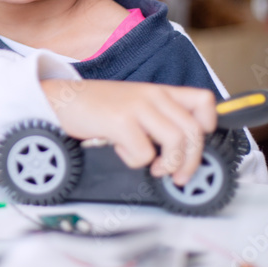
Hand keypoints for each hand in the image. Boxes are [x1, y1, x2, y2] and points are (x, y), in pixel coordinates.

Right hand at [41, 79, 217, 185]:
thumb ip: (156, 116)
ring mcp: (136, 106)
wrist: (59, 98)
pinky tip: (121, 150)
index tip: (196, 144)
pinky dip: (134, 160)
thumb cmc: (94, 106)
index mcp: (158, 91)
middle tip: (178, 175)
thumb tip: (181, 146)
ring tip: (154, 168)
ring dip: (168, 165)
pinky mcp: (120, 121)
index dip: (208, 126)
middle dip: (192, 161)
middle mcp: (152, 95)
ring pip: (176, 142)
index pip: (203, 100)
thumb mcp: (132, 102)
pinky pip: (144, 153)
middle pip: (194, 131)